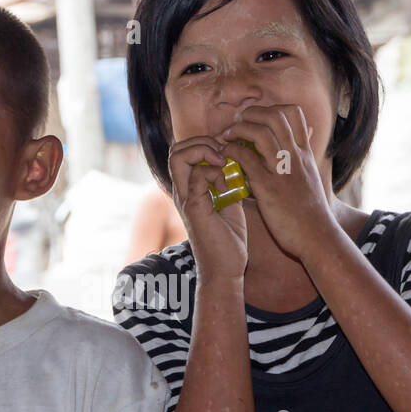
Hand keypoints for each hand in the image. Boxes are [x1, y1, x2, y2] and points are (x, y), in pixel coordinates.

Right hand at [166, 135, 246, 280]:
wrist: (226, 269)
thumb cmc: (229, 240)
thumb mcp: (229, 202)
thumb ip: (226, 182)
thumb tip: (235, 161)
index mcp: (189, 189)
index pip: (183, 151)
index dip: (204, 143)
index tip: (227, 154)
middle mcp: (182, 191)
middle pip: (175, 149)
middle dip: (202, 142)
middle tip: (224, 154)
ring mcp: (185, 199)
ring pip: (178, 156)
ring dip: (205, 152)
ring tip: (224, 164)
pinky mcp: (194, 208)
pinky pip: (198, 176)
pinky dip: (216, 173)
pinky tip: (230, 186)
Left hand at [222, 104, 336, 260]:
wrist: (317, 237)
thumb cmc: (312, 211)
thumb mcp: (312, 176)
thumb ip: (304, 156)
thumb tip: (307, 135)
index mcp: (305, 153)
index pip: (294, 114)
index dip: (273, 108)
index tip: (258, 117)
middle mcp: (296, 157)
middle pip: (276, 116)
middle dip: (253, 113)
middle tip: (238, 121)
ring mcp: (283, 171)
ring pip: (261, 133)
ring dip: (239, 129)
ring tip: (227, 136)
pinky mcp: (269, 188)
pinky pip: (247, 160)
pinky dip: (232, 152)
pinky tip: (225, 156)